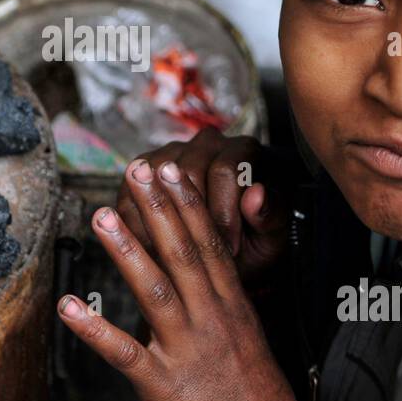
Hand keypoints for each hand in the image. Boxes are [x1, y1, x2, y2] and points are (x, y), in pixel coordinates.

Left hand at [58, 156, 334, 400]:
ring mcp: (189, 352)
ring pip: (155, 290)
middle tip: (137, 169)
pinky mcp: (165, 386)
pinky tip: (68, 307)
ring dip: (126, 249)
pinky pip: (125, 353)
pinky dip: (95, 329)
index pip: (209, 245)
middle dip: (158, 207)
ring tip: (102, 215)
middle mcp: (213, 322)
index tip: (170, 171)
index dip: (187, 204)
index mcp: (233, 310)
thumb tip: (208, 279)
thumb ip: (226, 307)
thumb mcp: (252, 343)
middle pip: (184, 253)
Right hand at [116, 129, 290, 286]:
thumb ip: (269, 216)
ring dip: (163, 225)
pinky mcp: (143, 171)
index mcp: (242, 150)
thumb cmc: (253, 236)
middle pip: (188, 173)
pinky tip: (153, 253)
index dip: (225, 215)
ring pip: (155, 182)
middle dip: (194, 221)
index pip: (225, 171)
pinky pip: (130, 196)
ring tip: (176, 257)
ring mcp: (172, 152)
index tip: (230, 250)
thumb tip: (257, 194)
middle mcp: (207, 143)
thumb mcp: (271, 235)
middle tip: (203, 257)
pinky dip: (139, 229)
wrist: (230, 240)